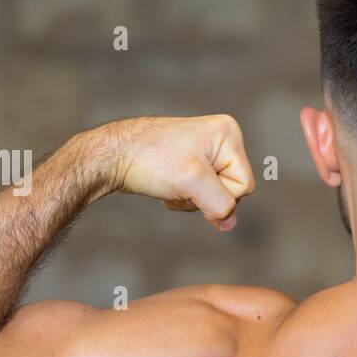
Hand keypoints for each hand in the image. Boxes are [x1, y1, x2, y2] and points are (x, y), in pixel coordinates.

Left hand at [105, 115, 255, 230]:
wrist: (113, 155)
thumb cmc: (149, 160)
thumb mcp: (192, 182)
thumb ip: (220, 204)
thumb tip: (229, 222)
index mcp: (228, 134)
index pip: (244, 185)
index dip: (219, 195)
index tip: (191, 184)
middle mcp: (222, 139)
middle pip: (232, 190)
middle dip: (205, 197)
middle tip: (179, 184)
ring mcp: (207, 151)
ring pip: (216, 195)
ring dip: (193, 199)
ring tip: (171, 184)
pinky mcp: (192, 162)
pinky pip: (202, 192)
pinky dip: (185, 196)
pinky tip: (167, 185)